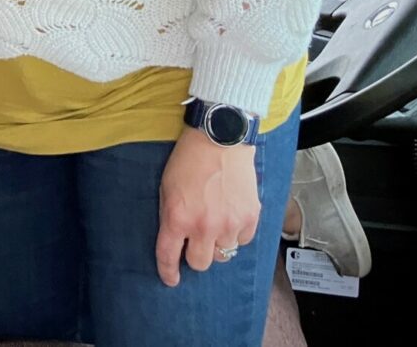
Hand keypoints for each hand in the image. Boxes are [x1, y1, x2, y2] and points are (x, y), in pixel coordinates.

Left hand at [155, 129, 259, 286]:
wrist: (220, 138)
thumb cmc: (190, 159)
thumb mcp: (167, 188)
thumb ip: (170, 218)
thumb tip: (175, 243)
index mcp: (178, 217)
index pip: (169, 257)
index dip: (168, 272)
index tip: (171, 279)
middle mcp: (204, 225)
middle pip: (200, 264)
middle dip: (195, 254)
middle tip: (196, 240)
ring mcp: (229, 223)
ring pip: (222, 254)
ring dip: (217, 243)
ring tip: (216, 220)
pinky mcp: (250, 217)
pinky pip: (242, 241)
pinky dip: (236, 234)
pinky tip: (231, 215)